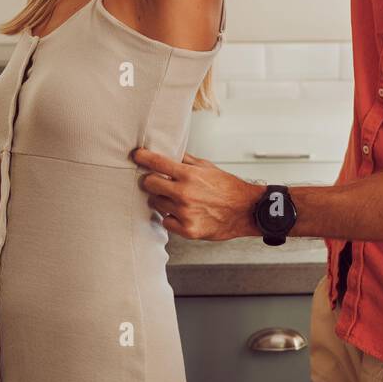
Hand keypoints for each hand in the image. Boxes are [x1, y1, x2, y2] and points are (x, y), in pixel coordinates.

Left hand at [133, 149, 263, 240]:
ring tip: (176, 199)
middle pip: (149, 184)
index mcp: (189, 175)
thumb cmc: (228, 187)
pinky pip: (166, 222)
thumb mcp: (208, 167)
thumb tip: (168, 151)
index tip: (136, 155)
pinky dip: (171, 218)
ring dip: (162, 200)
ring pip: (156, 203)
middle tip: (157, 182)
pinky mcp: (187, 230)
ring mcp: (184, 213)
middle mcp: (184, 193)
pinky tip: (182, 214)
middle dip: (151, 181)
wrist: (246, 210)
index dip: (142, 157)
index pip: (156, 162)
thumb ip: (186, 160)